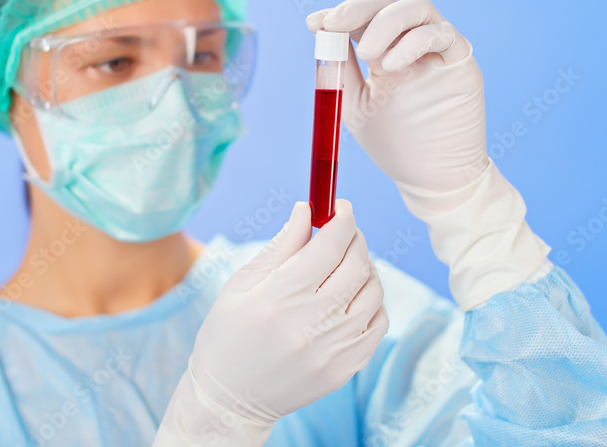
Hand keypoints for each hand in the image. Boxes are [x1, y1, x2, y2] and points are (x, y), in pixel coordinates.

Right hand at [154, 200, 387, 445]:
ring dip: (365, 268)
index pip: (330, 245)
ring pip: (373, 292)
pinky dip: (372, 301)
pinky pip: (377, 323)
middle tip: (344, 231)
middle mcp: (311, 323)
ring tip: (346, 264)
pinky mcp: (345, 369)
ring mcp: (333, 350)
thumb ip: (282, 246)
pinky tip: (352, 296)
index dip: (341, 219)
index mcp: (280, 297)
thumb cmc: (229, 334)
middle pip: (357, 265)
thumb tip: (307, 210)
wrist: (230, 400)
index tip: (340, 207)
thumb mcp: (242, 284)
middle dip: (355, 238)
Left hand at [307, 0, 549, 311]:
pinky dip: (413, 42)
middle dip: (358, 9)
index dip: (341, 14)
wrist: (430, 179)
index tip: (315, 22)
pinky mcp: (461, 61)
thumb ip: (340, 69)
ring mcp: (438, 50)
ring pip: (417, 8)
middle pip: (387, 5)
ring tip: (367, 55)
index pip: (364, 18)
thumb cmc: (394, 145)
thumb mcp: (354, 104)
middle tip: (335, 24)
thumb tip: (321, 31)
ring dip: (385, 23)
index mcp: (385, 53)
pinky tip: (391, 66)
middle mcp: (412, 45)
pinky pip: (442, 34)